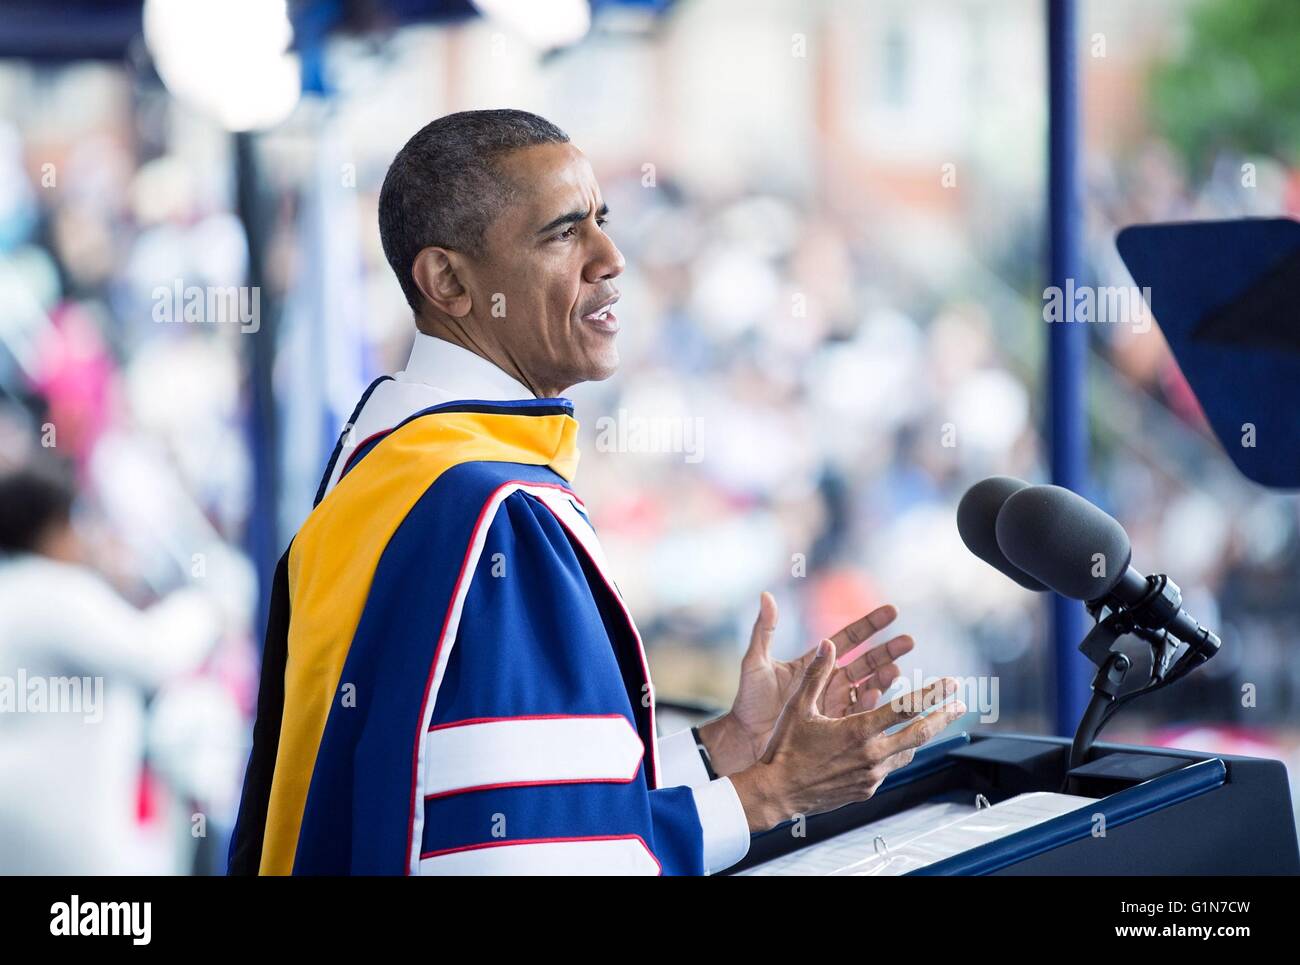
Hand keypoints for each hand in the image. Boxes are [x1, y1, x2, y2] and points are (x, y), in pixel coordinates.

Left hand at [697, 592, 914, 775]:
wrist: (744, 740)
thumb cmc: (748, 702)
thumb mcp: (755, 663)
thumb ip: (764, 630)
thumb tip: (766, 595)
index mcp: (812, 663)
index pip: (848, 638)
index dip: (870, 625)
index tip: (893, 612)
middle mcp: (827, 681)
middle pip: (865, 662)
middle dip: (888, 651)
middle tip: (909, 642)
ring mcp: (833, 705)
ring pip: (867, 688)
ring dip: (883, 679)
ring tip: (897, 670)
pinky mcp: (835, 727)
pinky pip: (859, 715)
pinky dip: (871, 707)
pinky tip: (879, 699)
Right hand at [729, 642, 965, 831]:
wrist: (777, 794)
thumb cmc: (784, 748)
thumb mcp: (798, 707)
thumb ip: (817, 673)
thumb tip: (828, 643)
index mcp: (858, 731)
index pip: (906, 709)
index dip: (932, 694)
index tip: (951, 683)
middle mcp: (871, 755)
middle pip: (921, 733)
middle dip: (944, 716)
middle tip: (961, 703)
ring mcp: (872, 776)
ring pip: (909, 752)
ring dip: (923, 735)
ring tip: (935, 723)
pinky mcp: (867, 790)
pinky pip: (890, 768)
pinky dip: (898, 753)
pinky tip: (896, 745)